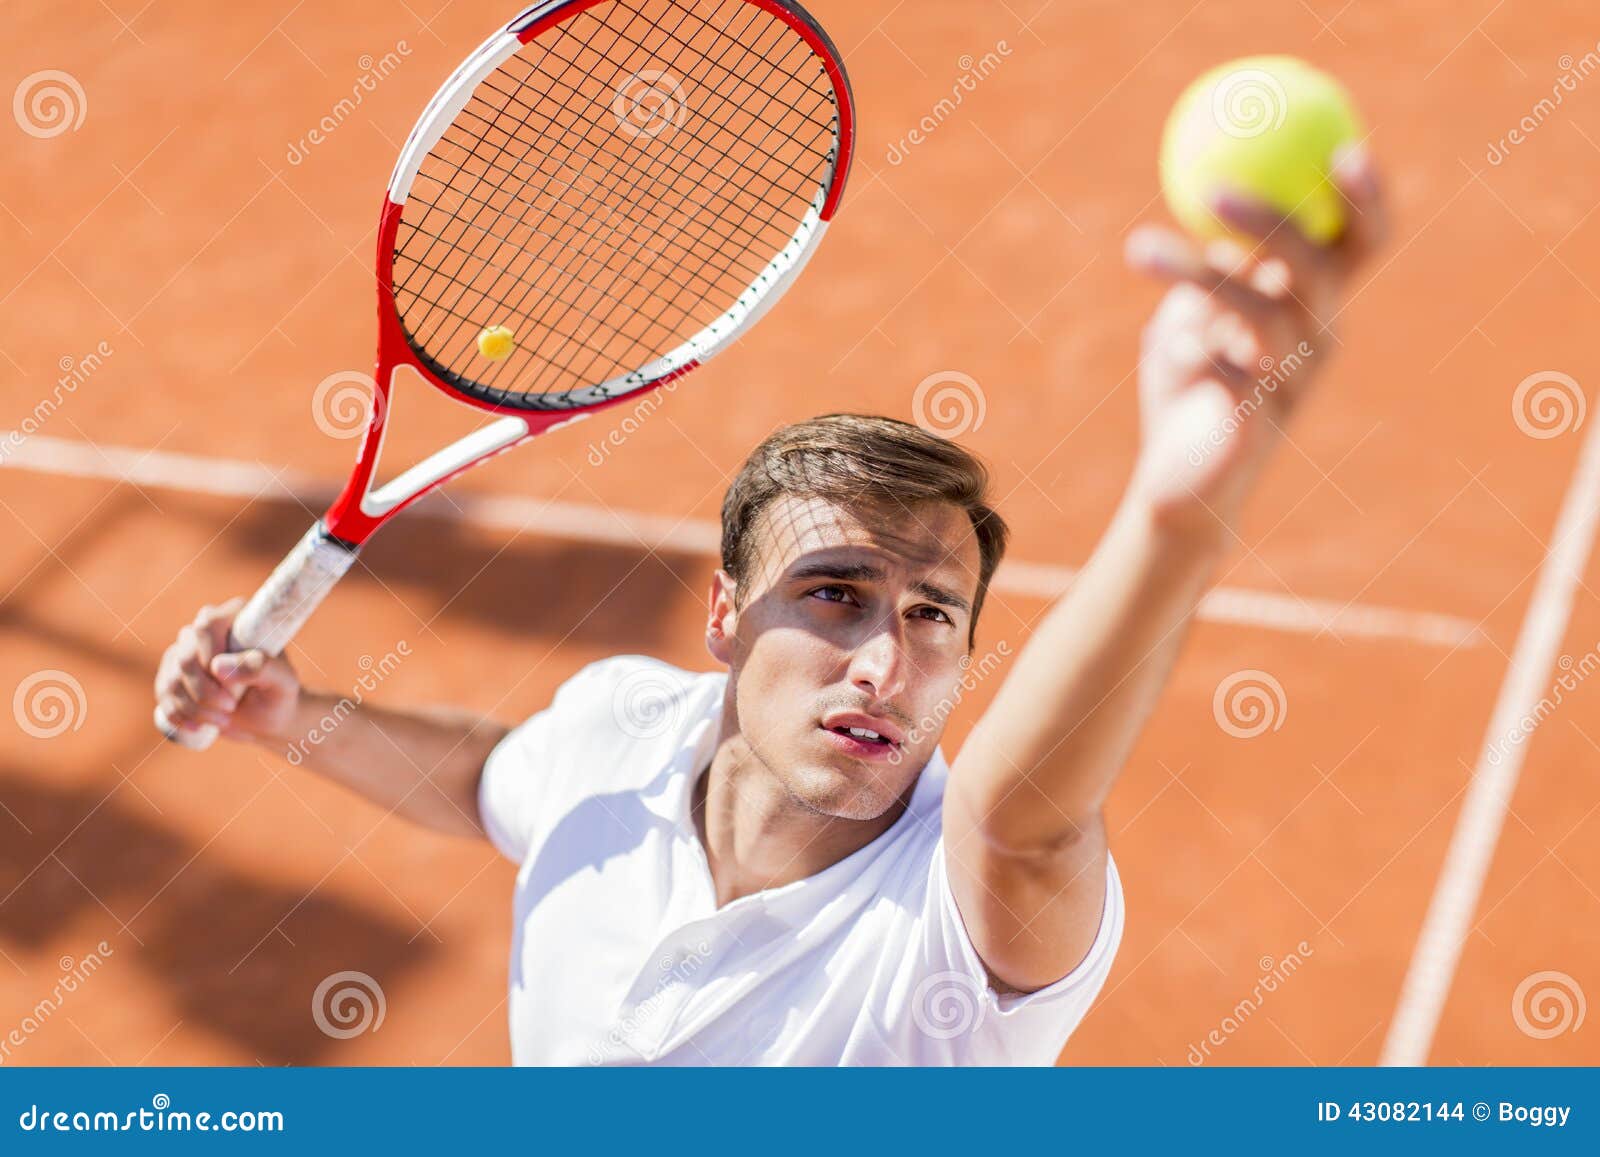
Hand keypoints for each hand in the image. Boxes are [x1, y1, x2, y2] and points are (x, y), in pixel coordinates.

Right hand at [153, 599, 301, 744]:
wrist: (267, 720)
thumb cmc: (279, 696)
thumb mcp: (283, 683)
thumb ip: (261, 668)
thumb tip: (218, 665)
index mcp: (237, 618)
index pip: (207, 623)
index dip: (211, 655)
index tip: (231, 687)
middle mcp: (207, 629)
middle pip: (186, 656)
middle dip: (205, 691)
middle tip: (230, 707)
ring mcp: (186, 651)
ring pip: (173, 677)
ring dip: (195, 707)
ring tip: (224, 719)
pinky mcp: (173, 674)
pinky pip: (163, 692)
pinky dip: (179, 714)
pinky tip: (199, 725)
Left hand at [1123, 144, 1385, 536]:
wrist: (1182, 480)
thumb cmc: (1189, 382)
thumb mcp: (1193, 306)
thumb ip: (1209, 256)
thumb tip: (1197, 176)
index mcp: (1315, 301)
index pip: (1361, 241)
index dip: (1368, 197)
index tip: (1344, 147)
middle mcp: (1319, 338)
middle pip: (1316, 265)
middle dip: (1272, 220)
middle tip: (1214, 190)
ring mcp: (1296, 382)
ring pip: (1259, 311)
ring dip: (1198, 273)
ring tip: (1139, 249)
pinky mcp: (1261, 421)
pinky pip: (1232, 369)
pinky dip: (1193, 349)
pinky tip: (1169, 348)